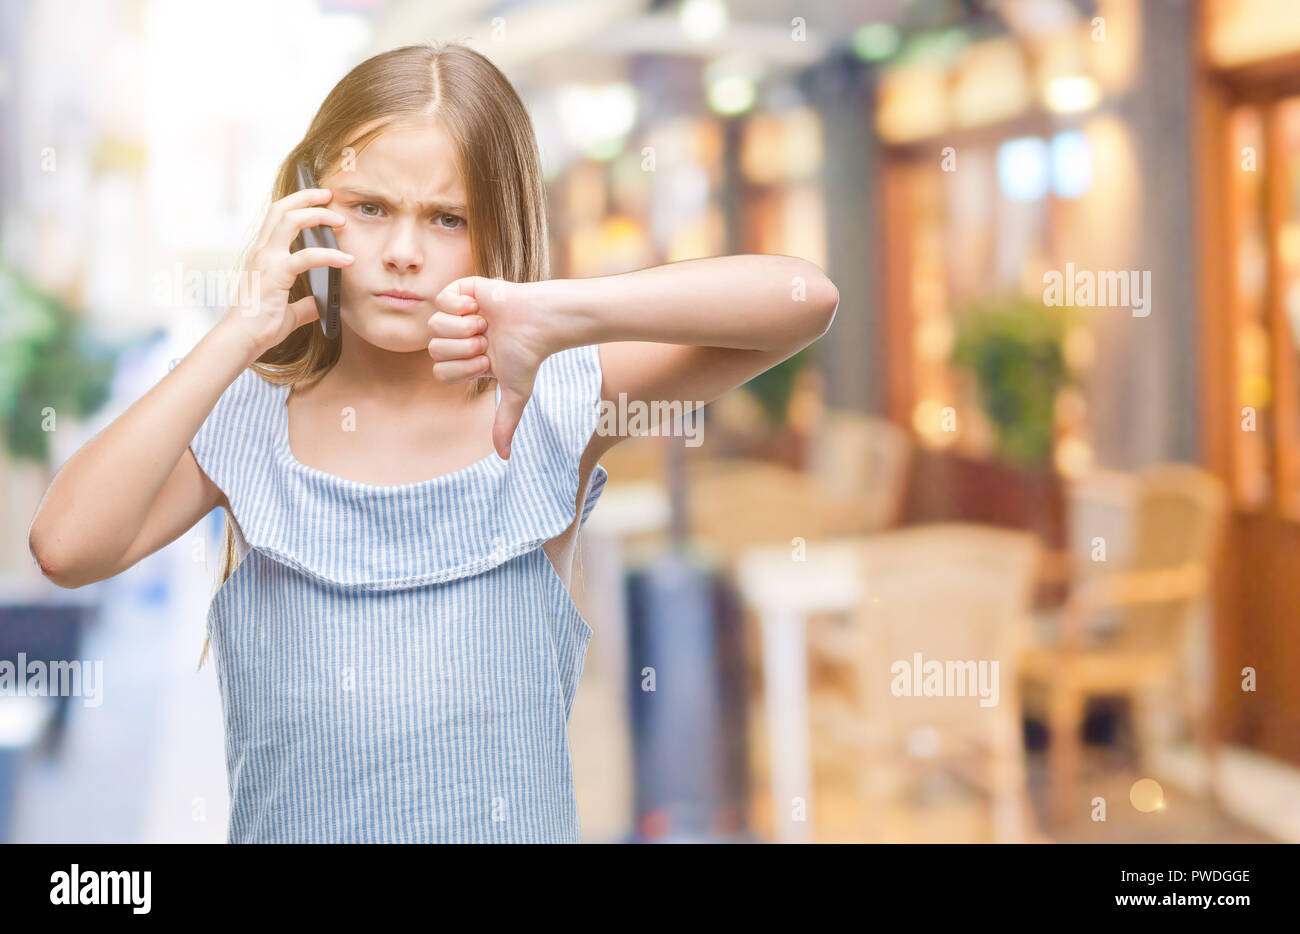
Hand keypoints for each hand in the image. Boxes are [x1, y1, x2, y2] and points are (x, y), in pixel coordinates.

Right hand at [220, 187, 352, 354]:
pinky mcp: (275, 274)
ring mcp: (266, 260)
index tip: (318, 199)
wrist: (243, 339)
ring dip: (317, 214)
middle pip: (281, 209)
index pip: (276, 217)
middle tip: (329, 194)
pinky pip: (306, 257)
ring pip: (290, 221)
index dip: (296, 204)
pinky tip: (347, 260)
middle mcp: (262, 252)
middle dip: (306, 197)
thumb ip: (305, 305)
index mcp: (262, 256)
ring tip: (340, 219)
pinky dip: (329, 255)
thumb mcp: (288, 312)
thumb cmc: (260, 326)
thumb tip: (322, 304)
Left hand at [428, 277, 554, 459]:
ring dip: (463, 328)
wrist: (539, 322)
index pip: (440, 372)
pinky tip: (479, 307)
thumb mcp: (516, 392)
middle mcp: (456, 337)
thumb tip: (505, 458)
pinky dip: (460, 306)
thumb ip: (505, 422)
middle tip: (486, 342)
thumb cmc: (529, 354)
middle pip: (433, 350)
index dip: (462, 369)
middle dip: (463, 349)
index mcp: (464, 360)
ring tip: (485, 325)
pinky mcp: (460, 290)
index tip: (487, 362)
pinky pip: (441, 300)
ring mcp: (456, 313)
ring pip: (434, 326)